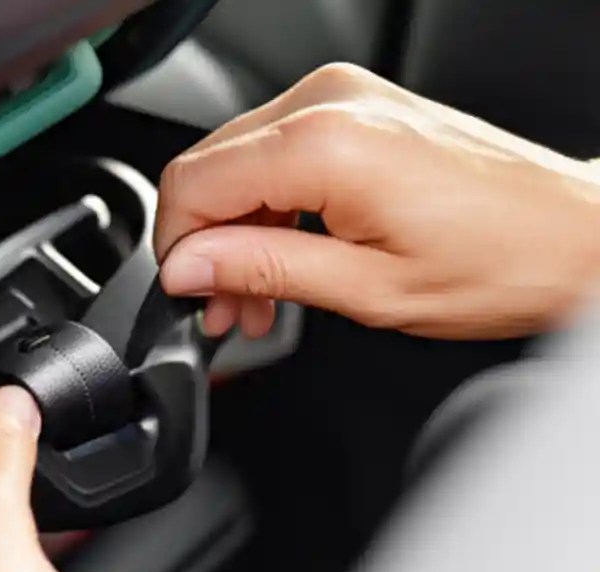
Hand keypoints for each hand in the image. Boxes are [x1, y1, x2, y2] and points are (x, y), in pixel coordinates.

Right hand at [155, 63, 599, 339]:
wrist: (578, 234)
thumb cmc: (502, 261)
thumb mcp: (367, 289)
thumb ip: (262, 269)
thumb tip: (188, 267)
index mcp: (326, 144)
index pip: (194, 184)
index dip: (177, 247)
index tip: (189, 294)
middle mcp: (329, 103)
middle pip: (208, 168)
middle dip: (204, 245)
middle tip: (223, 308)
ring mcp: (343, 98)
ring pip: (238, 162)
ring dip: (235, 231)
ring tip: (257, 297)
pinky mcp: (356, 107)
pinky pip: (277, 151)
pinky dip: (268, 205)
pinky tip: (283, 255)